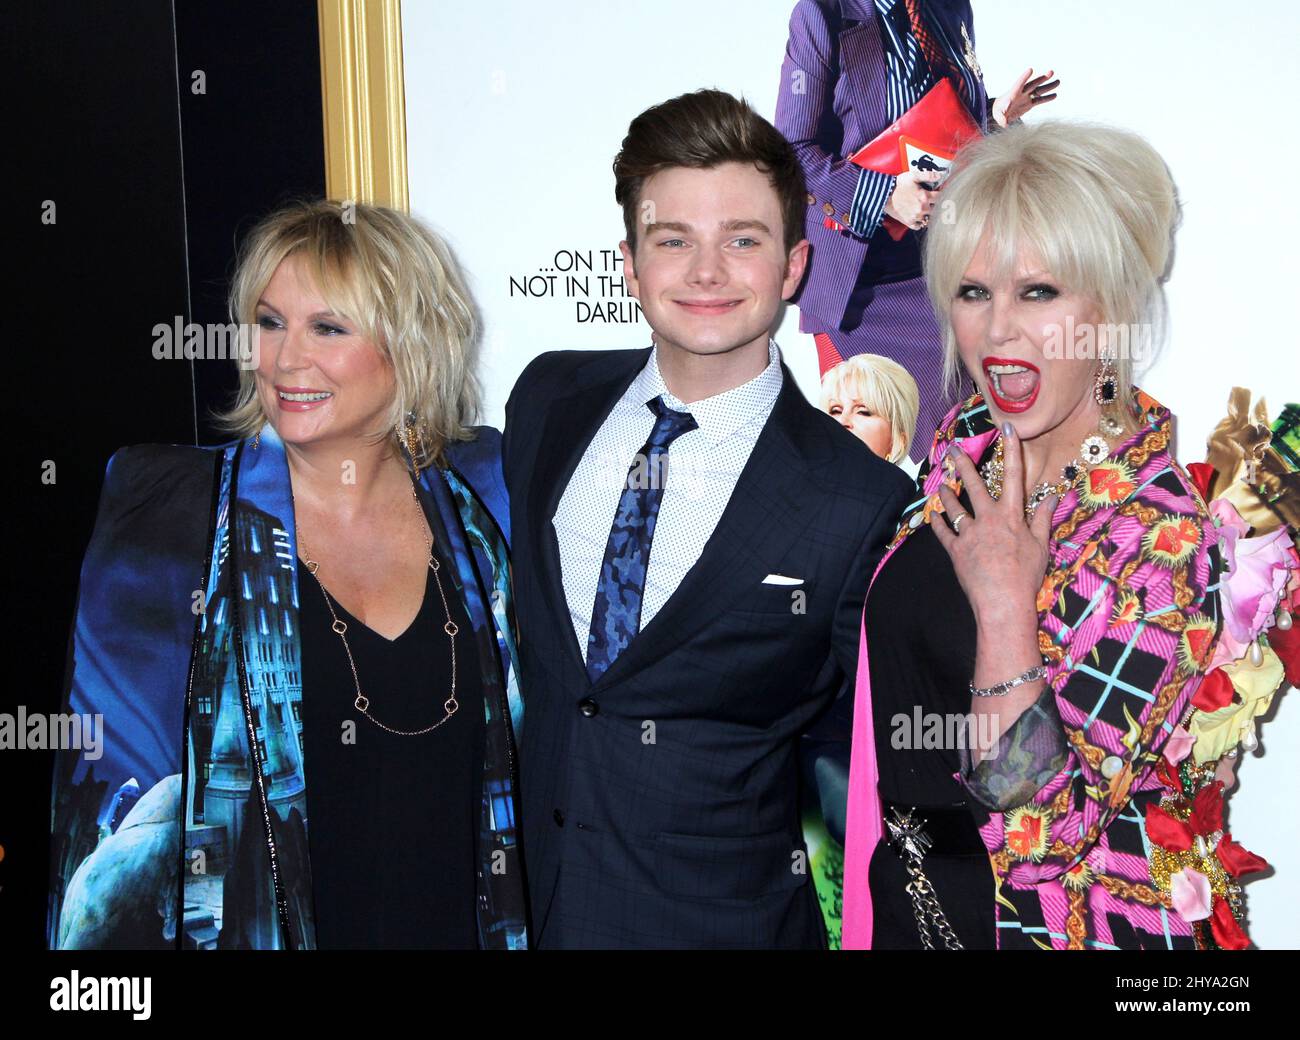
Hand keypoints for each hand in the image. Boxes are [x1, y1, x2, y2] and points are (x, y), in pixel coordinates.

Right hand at [884, 169, 940, 229]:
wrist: (884, 195)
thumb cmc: (898, 185)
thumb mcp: (913, 176)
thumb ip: (928, 175)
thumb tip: (940, 175)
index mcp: (925, 197)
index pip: (940, 197)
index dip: (942, 194)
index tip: (939, 193)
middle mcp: (922, 208)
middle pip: (936, 209)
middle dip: (936, 205)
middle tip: (932, 201)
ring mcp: (916, 216)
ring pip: (928, 218)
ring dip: (928, 214)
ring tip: (925, 209)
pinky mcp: (908, 222)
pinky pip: (919, 226)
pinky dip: (920, 223)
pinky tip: (919, 217)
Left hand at [930, 424, 1057, 626]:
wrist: (1003, 602)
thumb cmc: (1026, 576)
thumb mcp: (1040, 546)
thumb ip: (1043, 519)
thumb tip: (1052, 496)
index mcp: (1011, 516)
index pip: (1014, 475)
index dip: (1011, 449)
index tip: (1006, 428)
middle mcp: (988, 519)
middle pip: (974, 485)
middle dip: (963, 465)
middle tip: (952, 450)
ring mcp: (969, 534)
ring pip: (954, 507)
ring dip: (946, 494)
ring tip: (940, 484)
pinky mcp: (955, 550)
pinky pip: (943, 533)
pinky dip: (937, 523)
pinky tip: (932, 516)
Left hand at [992, 67, 1059, 126]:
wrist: (1000, 113)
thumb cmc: (997, 112)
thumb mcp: (997, 115)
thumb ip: (1001, 118)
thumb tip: (1005, 123)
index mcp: (1013, 93)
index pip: (1019, 83)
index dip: (1024, 77)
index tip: (1030, 69)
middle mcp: (1021, 93)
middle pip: (1033, 84)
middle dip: (1042, 78)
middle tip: (1051, 72)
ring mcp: (1026, 97)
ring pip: (1039, 90)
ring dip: (1048, 86)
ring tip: (1058, 81)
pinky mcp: (1029, 104)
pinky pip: (1039, 100)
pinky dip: (1047, 98)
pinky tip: (1055, 95)